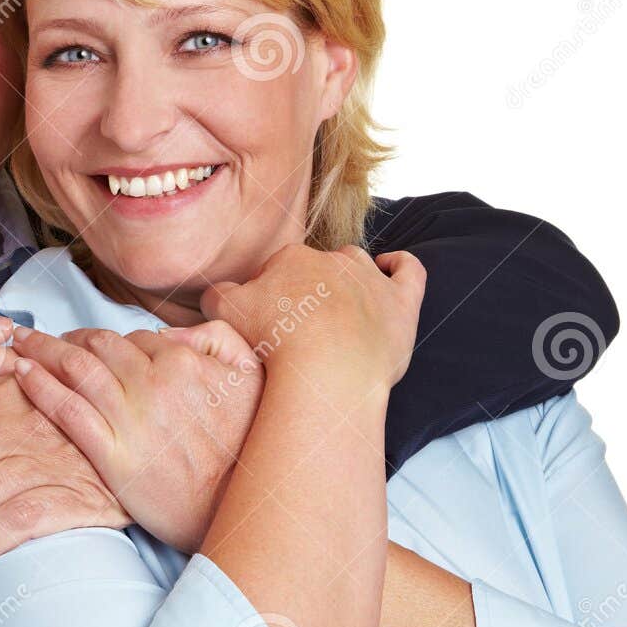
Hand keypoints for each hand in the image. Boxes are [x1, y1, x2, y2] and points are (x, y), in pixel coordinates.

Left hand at [11, 321, 263, 551]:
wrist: (243, 507)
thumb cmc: (252, 447)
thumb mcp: (252, 377)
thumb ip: (220, 339)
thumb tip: (178, 331)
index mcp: (184, 361)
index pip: (135, 338)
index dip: (108, 339)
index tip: (90, 342)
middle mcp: (153, 382)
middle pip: (98, 346)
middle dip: (67, 337)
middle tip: (42, 337)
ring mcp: (131, 419)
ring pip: (76, 369)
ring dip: (42, 350)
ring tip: (20, 343)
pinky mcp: (114, 456)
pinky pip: (67, 410)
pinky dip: (40, 386)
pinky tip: (22, 373)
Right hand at [202, 244, 425, 423]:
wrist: (328, 368)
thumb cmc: (275, 341)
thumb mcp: (224, 312)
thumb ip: (217, 294)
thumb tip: (219, 290)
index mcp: (292, 259)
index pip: (278, 271)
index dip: (273, 297)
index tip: (271, 326)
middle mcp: (334, 260)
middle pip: (317, 270)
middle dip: (309, 294)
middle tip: (301, 332)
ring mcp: (372, 279)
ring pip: (358, 268)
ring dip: (349, 283)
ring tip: (338, 315)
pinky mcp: (402, 302)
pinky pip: (409, 270)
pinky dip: (401, 266)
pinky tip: (391, 269)